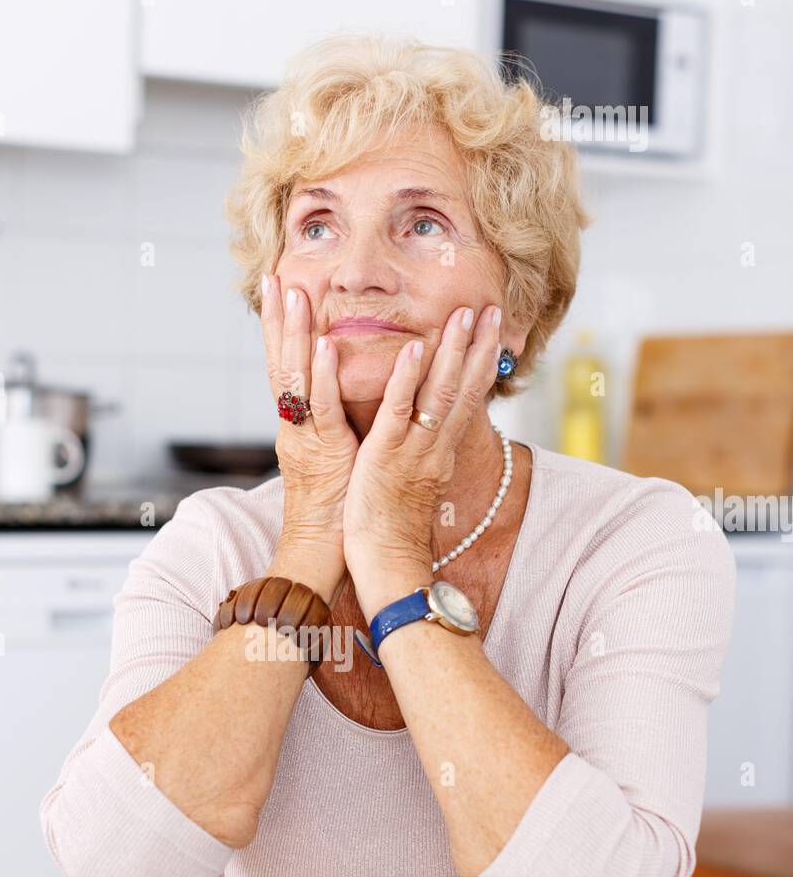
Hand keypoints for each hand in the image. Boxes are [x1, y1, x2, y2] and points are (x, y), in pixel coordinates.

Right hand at [261, 276, 358, 557]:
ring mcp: (306, 440)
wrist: (319, 557)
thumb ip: (335, 432)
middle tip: (275, 277)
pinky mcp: (324, 455)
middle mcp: (296, 430)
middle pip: (282, 364)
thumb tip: (347, 409)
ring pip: (296, 379)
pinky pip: (321, 410)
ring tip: (295, 292)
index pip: (287, 371)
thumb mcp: (333, 463)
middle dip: (278, 320)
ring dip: (296, 333)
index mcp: (299, 430)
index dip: (282, 332)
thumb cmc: (334, 516)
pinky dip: (321, 376)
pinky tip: (324, 344)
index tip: (281, 292)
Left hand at [342, 303, 502, 573]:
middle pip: (464, 390)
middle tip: (492, 308)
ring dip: (452, 351)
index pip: (467, 401)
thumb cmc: (393, 535)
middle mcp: (433, 449)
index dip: (481, 363)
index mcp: (439, 454)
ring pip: (439, 394)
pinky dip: (407, 379)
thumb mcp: (416, 488)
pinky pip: (398, 412)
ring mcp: (412, 452)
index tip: (492, 330)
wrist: (388, 568)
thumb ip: (424, 459)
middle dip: (479, 347)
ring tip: (463, 314)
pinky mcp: (385, 458)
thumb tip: (431, 441)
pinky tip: (414, 348)